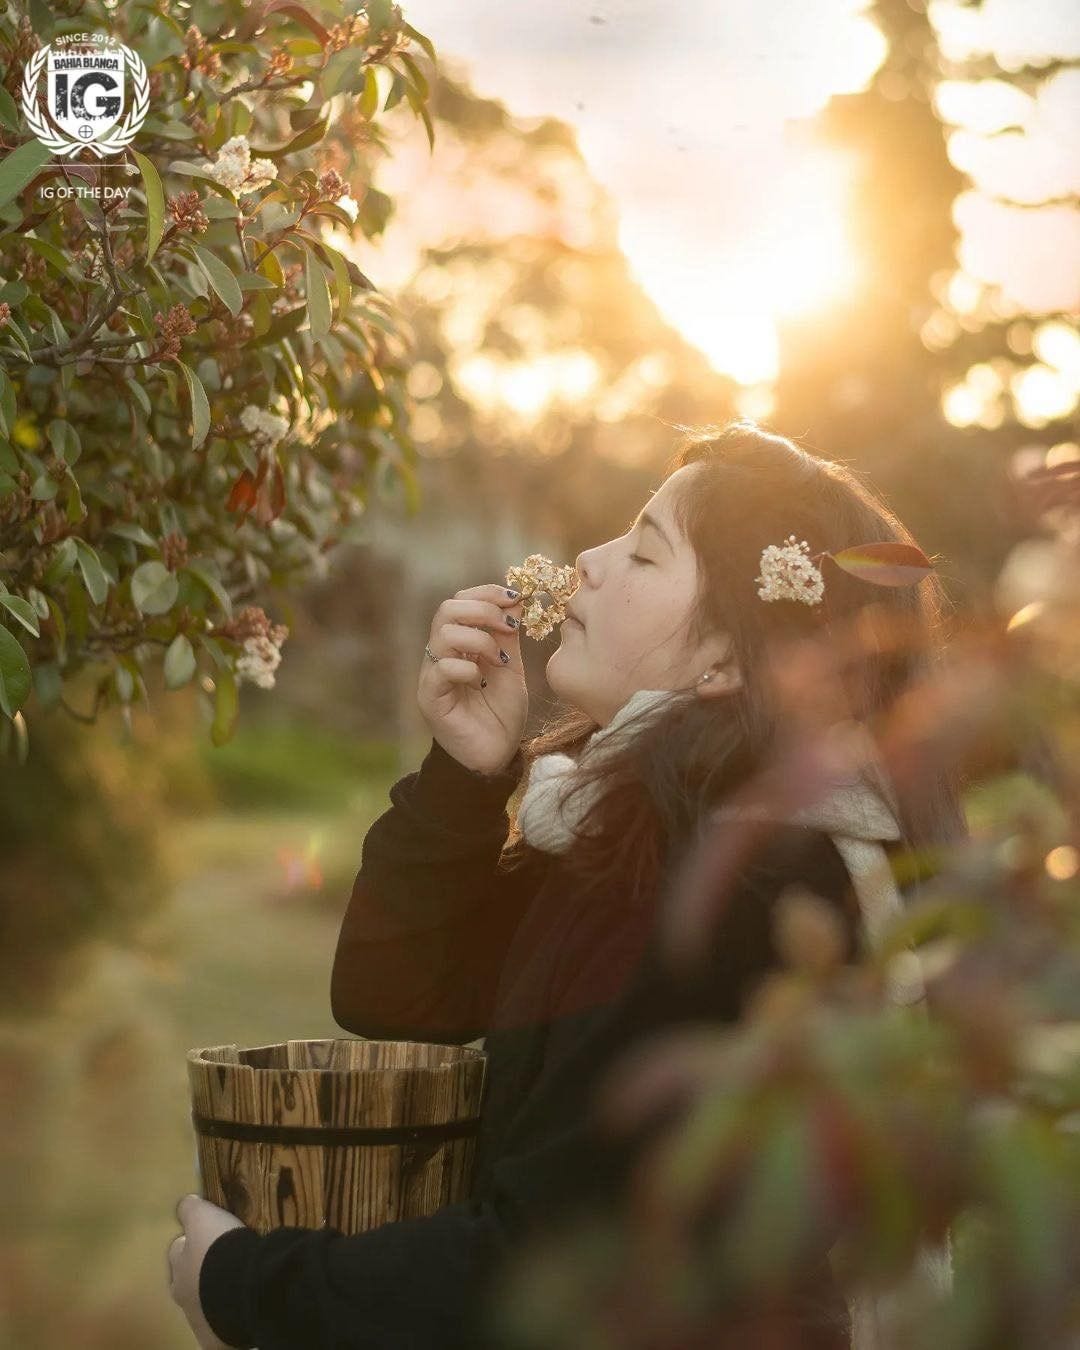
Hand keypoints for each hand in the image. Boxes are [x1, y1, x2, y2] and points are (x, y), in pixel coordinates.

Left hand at [167, 1193, 246, 1348]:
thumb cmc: (219, 1248)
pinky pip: (220, 1326)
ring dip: (213, 1295)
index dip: (193, 1241)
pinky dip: (227, 1318)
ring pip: (203, 1304)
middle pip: (187, 1280)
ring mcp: (198, 1318)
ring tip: (235, 1285)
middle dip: (200, 1272)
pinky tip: (241, 1308)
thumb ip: (192, 1209)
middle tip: (222, 1262)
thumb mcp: (204, 1216)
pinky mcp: (215, 1338)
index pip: (178, 1250)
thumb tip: (185, 1202)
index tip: (208, 1236)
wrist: (241, 1286)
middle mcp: (182, 1294)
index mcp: (179, 1266)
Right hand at [418, 582, 527, 775]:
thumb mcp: (511, 666)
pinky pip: (442, 669)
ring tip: (498, 661)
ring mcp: (432, 675)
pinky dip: (468, 669)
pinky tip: (482, 683)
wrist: (496, 755)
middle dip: (484, 611)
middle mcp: (440, 655)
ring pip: (445, 634)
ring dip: (480, 641)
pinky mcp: (430, 698)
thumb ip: (508, 635)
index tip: (515, 599)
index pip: (459, 601)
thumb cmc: (501, 713)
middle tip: (509, 628)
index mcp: (458, 644)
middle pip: (447, 609)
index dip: (486, 593)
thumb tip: (515, 599)